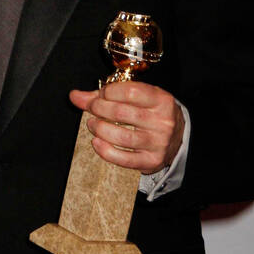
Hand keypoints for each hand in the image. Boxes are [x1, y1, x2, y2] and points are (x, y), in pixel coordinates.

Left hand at [69, 83, 183, 174]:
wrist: (177, 139)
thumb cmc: (152, 114)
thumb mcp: (138, 98)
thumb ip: (106, 95)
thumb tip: (75, 96)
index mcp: (161, 100)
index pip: (130, 92)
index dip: (108, 92)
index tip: (101, 95)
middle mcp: (162, 121)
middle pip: (121, 113)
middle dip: (98, 109)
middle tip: (92, 108)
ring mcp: (158, 142)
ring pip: (120, 136)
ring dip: (99, 129)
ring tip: (93, 124)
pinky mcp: (151, 160)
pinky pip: (123, 158)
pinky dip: (104, 150)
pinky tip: (96, 142)